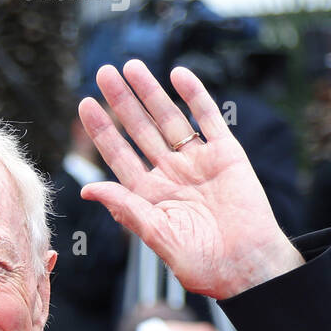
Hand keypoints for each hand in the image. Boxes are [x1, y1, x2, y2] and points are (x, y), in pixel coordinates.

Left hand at [78, 61, 303, 298]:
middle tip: (103, 72)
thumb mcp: (156, 235)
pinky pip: (208, 119)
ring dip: (150, 92)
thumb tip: (88, 189)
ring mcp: (197, 162)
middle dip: (121, 102)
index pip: (118, 156)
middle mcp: (169, 175)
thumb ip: (126, 208)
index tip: (84, 104)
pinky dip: (195, 96)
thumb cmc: (200, 262)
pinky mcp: (226, 154)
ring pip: (169, 119)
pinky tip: (177, 75)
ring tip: (130, 66)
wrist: (246, 265)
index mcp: (148, 196)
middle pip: (139, 130)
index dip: (102, 131)